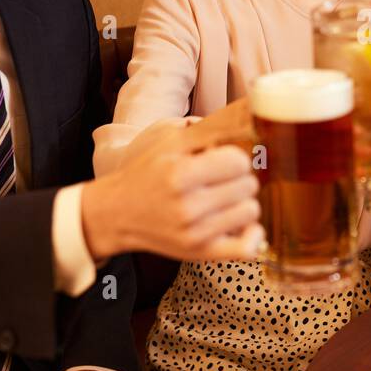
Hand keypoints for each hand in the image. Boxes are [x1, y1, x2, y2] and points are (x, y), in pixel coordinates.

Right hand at [81, 131, 263, 263]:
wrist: (118, 213)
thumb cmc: (148, 173)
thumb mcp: (170, 142)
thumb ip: (209, 130)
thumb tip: (248, 117)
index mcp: (180, 174)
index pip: (239, 161)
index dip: (235, 157)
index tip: (223, 160)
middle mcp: (188, 206)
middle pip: (248, 185)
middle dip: (238, 177)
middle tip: (221, 180)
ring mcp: (195, 233)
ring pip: (251, 210)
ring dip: (242, 202)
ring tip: (224, 199)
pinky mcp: (201, 253)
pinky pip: (246, 249)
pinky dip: (252, 235)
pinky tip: (243, 225)